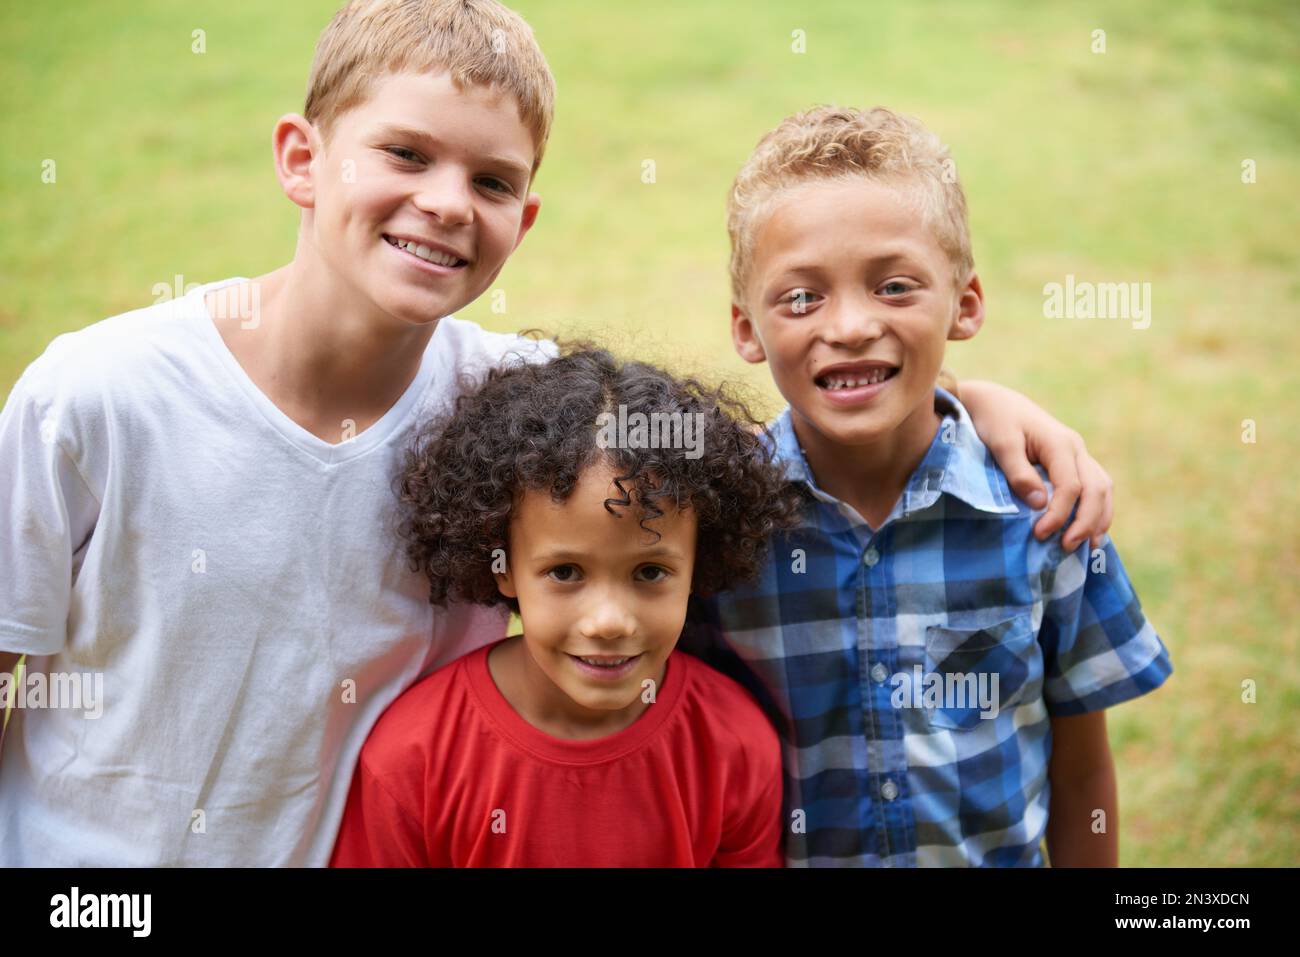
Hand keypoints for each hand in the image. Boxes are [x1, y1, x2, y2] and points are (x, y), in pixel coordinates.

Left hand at [960, 380, 1114, 550]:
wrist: (995, 402)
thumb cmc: (995, 421)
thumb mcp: (1001, 444)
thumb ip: (1019, 473)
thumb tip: (1040, 503)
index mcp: (1059, 443)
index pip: (1071, 485)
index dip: (1060, 513)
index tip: (1040, 534)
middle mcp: (1076, 448)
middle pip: (1097, 489)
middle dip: (1086, 522)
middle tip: (1066, 547)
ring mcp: (1078, 455)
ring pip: (1103, 488)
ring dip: (1098, 518)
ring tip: (1088, 547)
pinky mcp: (1074, 462)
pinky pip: (1096, 487)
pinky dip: (1096, 510)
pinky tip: (1088, 531)